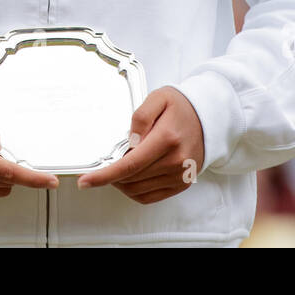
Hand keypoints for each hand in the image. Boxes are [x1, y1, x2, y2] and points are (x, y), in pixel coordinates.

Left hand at [75, 87, 205, 203]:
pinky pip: (149, 197)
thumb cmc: (180, 106)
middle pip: (131, 179)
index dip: (104, 175)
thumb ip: (141, 117)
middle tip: (103, 163)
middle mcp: (175, 161)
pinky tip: (128, 178)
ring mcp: (179, 176)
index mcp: (167, 139)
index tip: (85, 181)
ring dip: (120, 183)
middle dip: (110, 175)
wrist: (209, 118)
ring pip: (137, 190)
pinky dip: (133, 191)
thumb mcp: (158, 98)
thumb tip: (131, 141)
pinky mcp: (180, 184)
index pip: (130, 164)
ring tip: (117, 167)